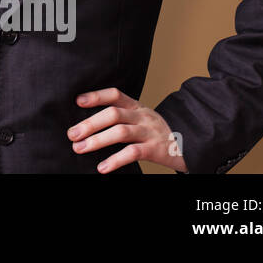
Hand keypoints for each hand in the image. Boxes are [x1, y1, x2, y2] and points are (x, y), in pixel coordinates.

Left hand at [67, 87, 187, 172]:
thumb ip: (121, 116)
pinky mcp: (156, 150)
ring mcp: (150, 132)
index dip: (96, 96)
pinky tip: (102, 168)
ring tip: (80, 148)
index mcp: (136, 106)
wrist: (191, 144)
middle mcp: (142, 116)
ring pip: (120, 132)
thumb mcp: (141, 118)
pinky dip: (115, 160)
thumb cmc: (156, 132)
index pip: (115, 94)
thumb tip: (87, 123)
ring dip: (97, 140)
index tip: (78, 101)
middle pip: (113, 114)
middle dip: (90, 123)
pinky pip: (133, 153)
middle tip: (72, 134)